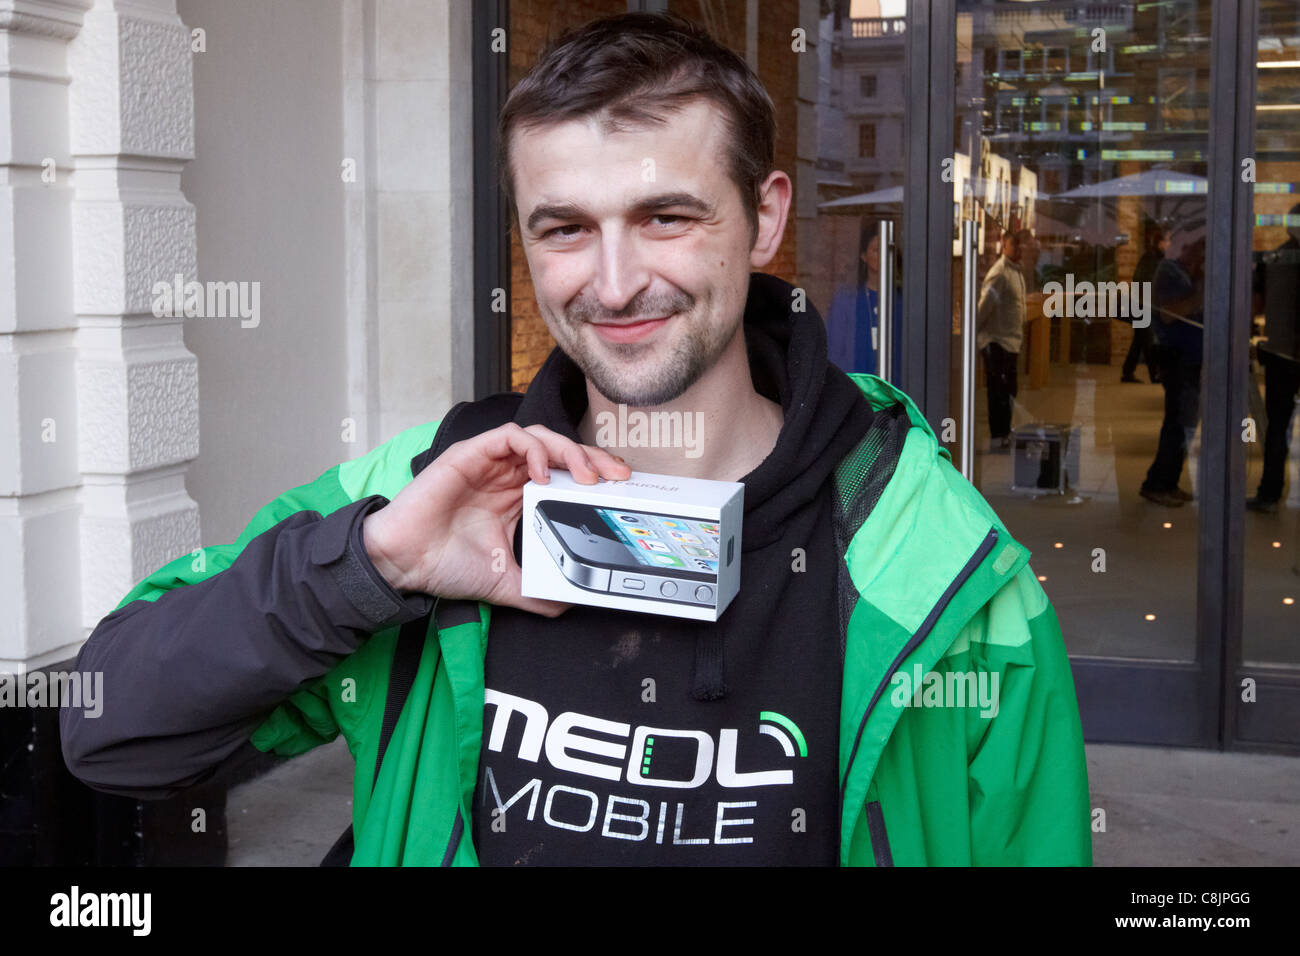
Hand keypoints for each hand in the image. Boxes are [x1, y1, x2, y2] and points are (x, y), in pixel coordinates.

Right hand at [361, 423, 630, 616]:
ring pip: (540, 436)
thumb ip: (539, 591)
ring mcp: (490, 462)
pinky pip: (510, 436)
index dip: (595, 475)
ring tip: (585, 476)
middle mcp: (508, 475)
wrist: (404, 565)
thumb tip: (572, 603)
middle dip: (593, 459)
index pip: (566, 473)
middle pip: (561, 451)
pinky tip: (542, 474)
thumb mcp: (507, 584)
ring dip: (568, 451)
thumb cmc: (445, 565)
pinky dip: (533, 449)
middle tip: (617, 477)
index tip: (621, 490)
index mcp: (519, 496)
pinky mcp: (470, 453)